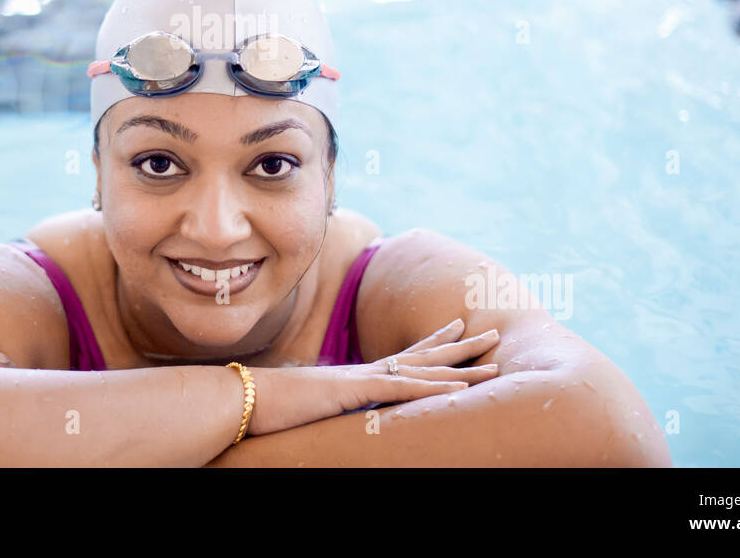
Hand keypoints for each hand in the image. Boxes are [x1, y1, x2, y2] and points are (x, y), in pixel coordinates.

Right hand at [245, 319, 498, 435]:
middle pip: (422, 356)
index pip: (403, 355)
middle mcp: (364, 371)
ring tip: (495, 365)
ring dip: (462, 369)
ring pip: (423, 371)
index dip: (433, 343)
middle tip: (492, 333)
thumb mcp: (309, 407)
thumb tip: (334, 410)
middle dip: (460, 346)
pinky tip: (460, 388)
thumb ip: (327, 405)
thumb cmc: (269, 405)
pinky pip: (403, 390)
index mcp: (355, 375)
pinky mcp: (356, 392)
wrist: (244, 398)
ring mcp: (362, 379)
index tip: (458, 329)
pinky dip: (434, 388)